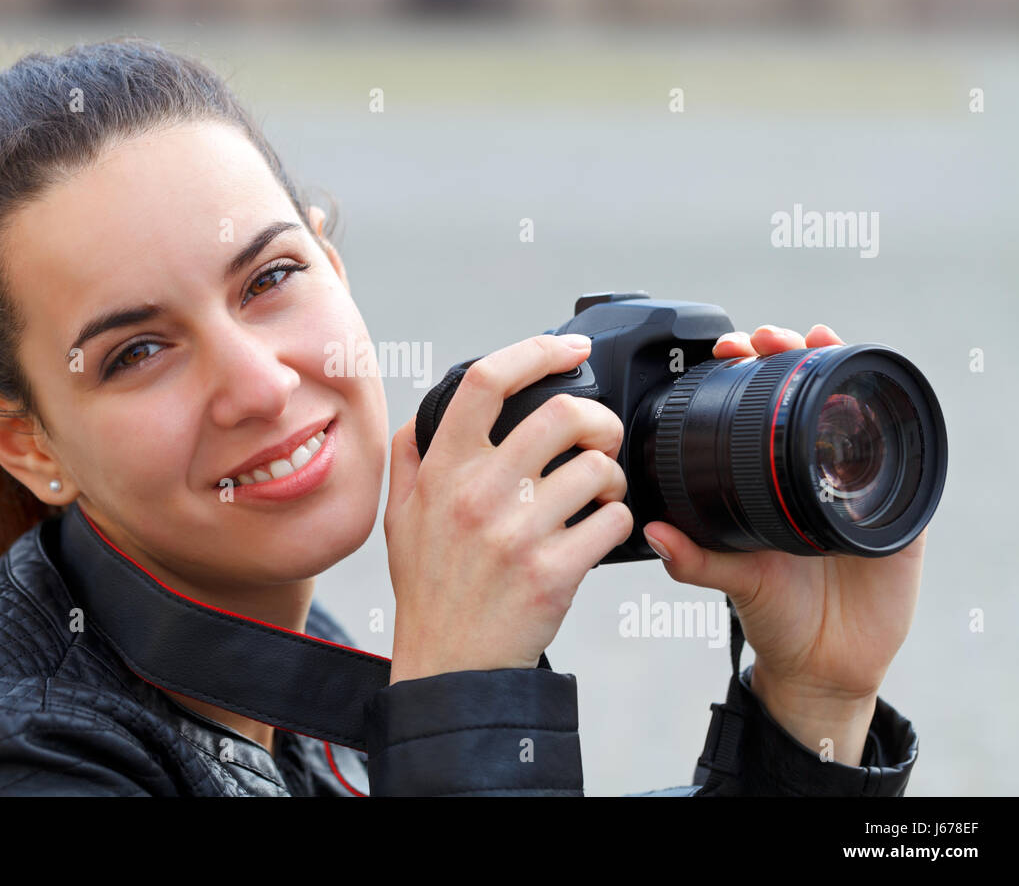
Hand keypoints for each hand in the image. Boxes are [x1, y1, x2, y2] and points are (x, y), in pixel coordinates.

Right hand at [383, 333, 634, 684]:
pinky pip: (614, 522)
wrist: (450, 669)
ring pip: (598, 469)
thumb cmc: (430, 589)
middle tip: (602, 436)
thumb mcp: (399, 516)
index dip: (536, 350)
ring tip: (599, 496)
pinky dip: (619, 522)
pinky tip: (600, 533)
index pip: (486, 381)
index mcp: (442, 470)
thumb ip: (411, 455)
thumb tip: (431, 408)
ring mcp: (516, 533)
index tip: (571, 349)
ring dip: (612, 479)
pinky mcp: (553, 572)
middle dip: (598, 419)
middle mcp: (477, 494)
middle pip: (562, 415)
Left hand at [642, 324, 924, 765]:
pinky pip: (902, 461)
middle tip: (768, 337)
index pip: (759, 409)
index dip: (749, 371)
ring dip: (839, 368)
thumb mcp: (732, 582)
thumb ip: (696, 560)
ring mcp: (855, 484)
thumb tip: (653, 533)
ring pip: (852, 410)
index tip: (726, 346)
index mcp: (768, 480)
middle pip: (808, 393)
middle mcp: (810, 471)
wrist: (824, 665)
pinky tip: (873, 402)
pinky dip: (891, 426)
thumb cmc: (774, 616)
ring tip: (820, 340)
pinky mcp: (897, 511)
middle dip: (791, 352)